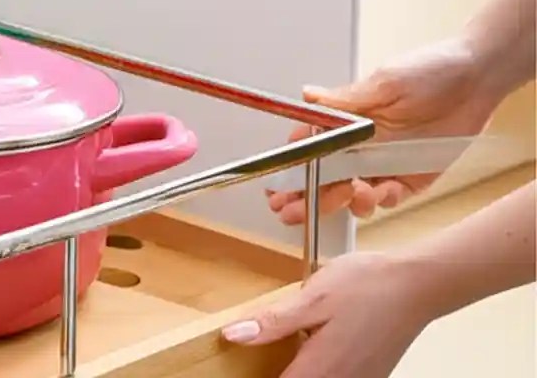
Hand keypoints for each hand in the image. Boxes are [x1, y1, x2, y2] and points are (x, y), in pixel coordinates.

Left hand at [221, 252, 430, 377]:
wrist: (418, 284)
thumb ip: (273, 322)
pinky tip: (315, 347)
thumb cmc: (367, 286)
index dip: (258, 376)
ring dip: (300, 370)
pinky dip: (321, 368)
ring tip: (290, 348)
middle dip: (282, 370)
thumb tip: (234, 336)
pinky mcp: (370, 375)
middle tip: (269, 351)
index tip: (242, 368)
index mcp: (319, 368)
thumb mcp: (312, 297)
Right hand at [268, 38, 499, 224]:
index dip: (289, 168)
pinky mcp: (410, 177)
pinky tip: (380, 193)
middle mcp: (361, 145)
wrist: (477, 79)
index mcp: (346, 122)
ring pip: (351, 193)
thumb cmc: (430, 70)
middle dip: (303, 198)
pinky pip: (387, 198)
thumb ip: (345, 99)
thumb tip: (306, 95)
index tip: (276, 185)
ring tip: (351, 195)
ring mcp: (384, 163)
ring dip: (343, 201)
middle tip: (289, 211)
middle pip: (323, 178)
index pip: (307, 148)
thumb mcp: (384, 82)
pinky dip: (380, 201)